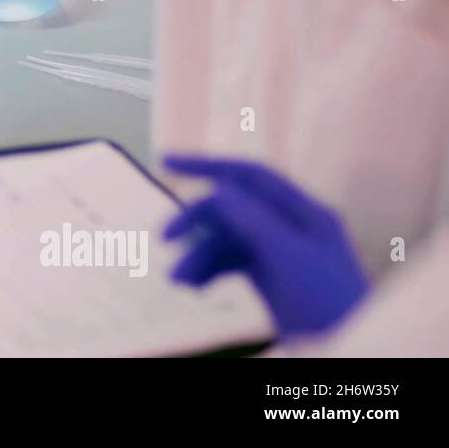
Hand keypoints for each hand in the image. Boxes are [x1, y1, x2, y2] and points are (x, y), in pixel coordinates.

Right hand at [163, 155, 368, 338]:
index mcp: (305, 214)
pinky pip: (230, 263)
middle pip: (232, 209)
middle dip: (197, 222)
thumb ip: (254, 220)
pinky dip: (209, 271)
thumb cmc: (328, 305)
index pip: (251, 175)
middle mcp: (292, 228)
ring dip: (199, 255)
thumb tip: (218, 189)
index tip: (166, 161)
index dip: (208, 165)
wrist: (350, 352)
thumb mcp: (290, 257)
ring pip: (227, 240)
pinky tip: (193, 285)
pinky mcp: (270, 277)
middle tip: (164, 238)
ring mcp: (280, 253)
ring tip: (178, 280)